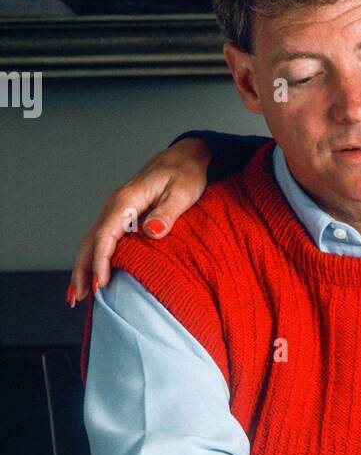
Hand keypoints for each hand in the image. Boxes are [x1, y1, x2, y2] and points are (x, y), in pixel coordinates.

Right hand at [67, 136, 211, 302]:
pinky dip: (93, 257)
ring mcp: (117, 210)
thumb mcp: (183, 192)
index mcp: (126, 200)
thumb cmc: (187, 172)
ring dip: (83, 267)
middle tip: (79, 299)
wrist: (187, 155)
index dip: (100, 262)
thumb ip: (167, 212)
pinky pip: (102, 238)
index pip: (105, 236)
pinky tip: (93, 274)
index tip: (100, 284)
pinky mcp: (123, 214)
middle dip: (82, 271)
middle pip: (90, 241)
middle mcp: (115, 205)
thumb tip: (150, 231)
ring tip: (79, 295)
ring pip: (92, 241)